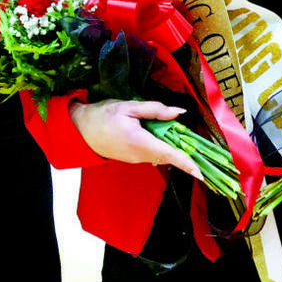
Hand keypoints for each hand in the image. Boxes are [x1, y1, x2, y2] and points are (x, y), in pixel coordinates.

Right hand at [69, 98, 203, 179]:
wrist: (81, 130)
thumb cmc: (103, 115)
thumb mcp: (129, 107)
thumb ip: (155, 110)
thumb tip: (179, 112)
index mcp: (140, 142)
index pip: (170, 155)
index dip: (187, 164)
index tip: (201, 173)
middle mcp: (140, 155)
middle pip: (168, 155)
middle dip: (183, 150)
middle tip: (193, 140)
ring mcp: (136, 159)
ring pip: (161, 154)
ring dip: (171, 145)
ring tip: (173, 130)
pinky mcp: (133, 159)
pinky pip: (152, 153)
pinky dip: (160, 145)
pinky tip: (158, 133)